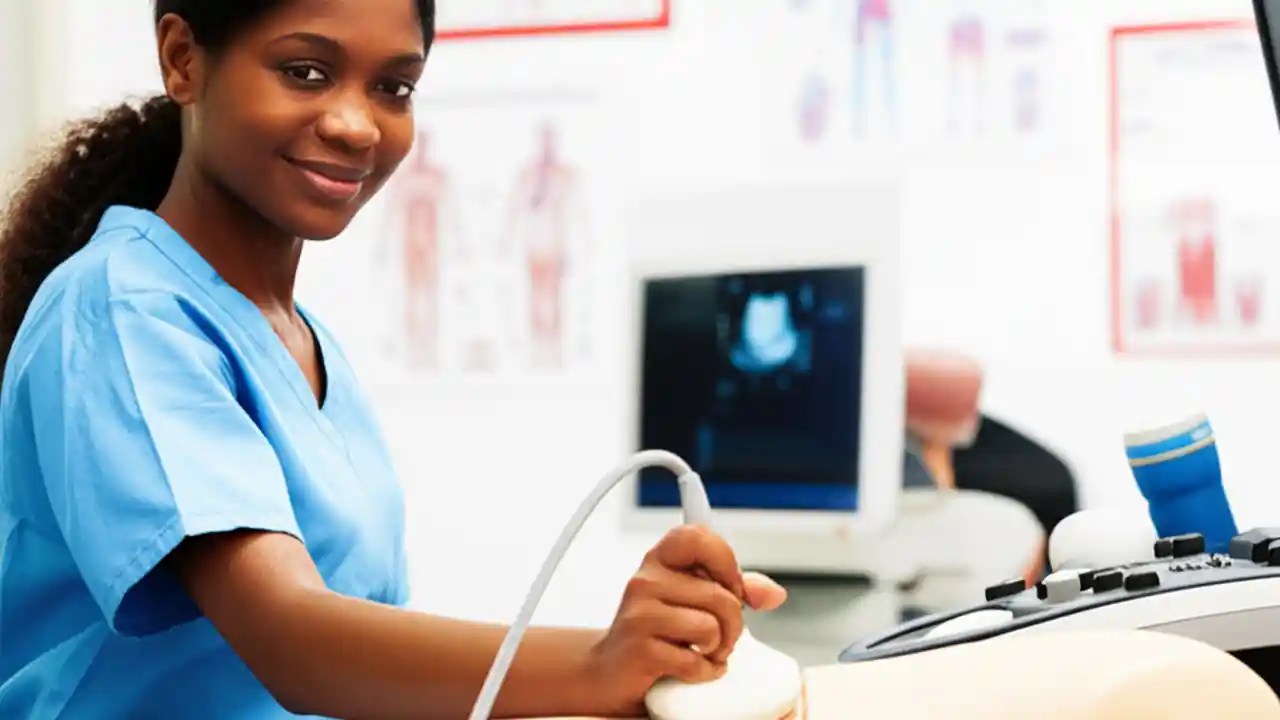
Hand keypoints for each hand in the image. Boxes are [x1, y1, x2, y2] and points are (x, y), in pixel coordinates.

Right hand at [584, 525, 787, 715]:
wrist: (612, 671)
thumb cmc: (659, 632)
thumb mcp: (696, 602)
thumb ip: (734, 590)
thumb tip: (773, 593)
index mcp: (661, 559)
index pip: (698, 536)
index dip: (726, 562)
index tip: (731, 587)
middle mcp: (646, 579)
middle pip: (721, 595)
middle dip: (734, 624)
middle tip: (719, 636)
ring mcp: (640, 613)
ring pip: (711, 626)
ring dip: (718, 649)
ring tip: (703, 652)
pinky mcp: (639, 648)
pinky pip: (695, 660)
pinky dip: (703, 671)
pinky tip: (690, 669)